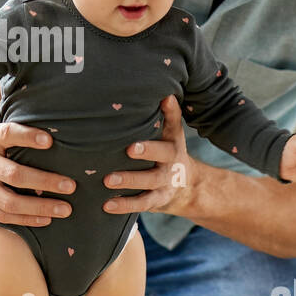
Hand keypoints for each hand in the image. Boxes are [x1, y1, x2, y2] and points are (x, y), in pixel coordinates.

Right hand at [0, 85, 77, 227]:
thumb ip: (6, 94)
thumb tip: (32, 69)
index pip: (8, 135)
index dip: (28, 137)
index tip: (50, 140)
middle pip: (14, 175)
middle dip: (45, 181)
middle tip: (72, 185)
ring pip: (10, 202)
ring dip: (40, 207)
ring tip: (67, 209)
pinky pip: (3, 216)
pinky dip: (26, 220)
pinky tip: (48, 219)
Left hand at [102, 95, 199, 215]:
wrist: (188, 187)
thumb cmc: (165, 152)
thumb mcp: (168, 133)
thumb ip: (160, 115)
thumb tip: (154, 90)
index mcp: (172, 138)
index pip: (174, 122)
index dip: (170, 111)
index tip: (164, 99)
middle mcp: (172, 158)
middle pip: (162, 153)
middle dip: (147, 150)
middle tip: (129, 148)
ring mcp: (165, 181)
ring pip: (149, 181)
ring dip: (129, 180)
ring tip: (108, 180)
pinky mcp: (158, 199)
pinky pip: (142, 203)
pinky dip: (124, 205)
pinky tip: (107, 204)